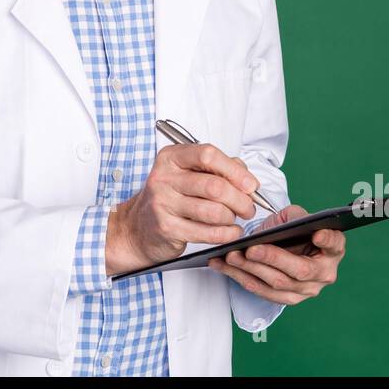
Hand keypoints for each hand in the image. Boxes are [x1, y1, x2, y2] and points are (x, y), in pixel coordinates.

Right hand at [105, 143, 258, 274]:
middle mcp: (164, 178)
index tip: (250, 184)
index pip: (207, 155)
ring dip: (233, 217)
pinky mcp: (167, 228)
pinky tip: (230, 231)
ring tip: (235, 218)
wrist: (138, 227)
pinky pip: (207, 232)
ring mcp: (163, 203)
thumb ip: (216, 169)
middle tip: (248, 206)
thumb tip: (246, 176)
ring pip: (213, 210)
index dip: (235, 170)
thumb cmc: (169, 198)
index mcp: (171, 158)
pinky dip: (227, 233)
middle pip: (215, 186)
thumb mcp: (186, 174)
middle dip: (240, 199)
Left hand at [206, 204, 345, 304]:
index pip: (334, 244)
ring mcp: (306, 290)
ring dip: (250, 270)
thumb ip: (294, 217)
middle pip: (299, 270)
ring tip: (231, 256)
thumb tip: (287, 224)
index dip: (328, 240)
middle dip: (272, 258)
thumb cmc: (293, 229)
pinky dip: (241, 277)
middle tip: (251, 248)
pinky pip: (262, 291)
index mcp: (333, 249)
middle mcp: (324, 273)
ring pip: (277, 283)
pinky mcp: (287, 299)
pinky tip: (224, 265)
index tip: (317, 234)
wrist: (285, 245)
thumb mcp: (295, 217)